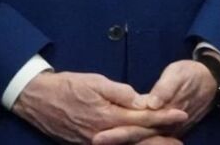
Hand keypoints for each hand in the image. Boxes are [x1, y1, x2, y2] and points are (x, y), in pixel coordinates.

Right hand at [11, 71, 185, 142]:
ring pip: (126, 144)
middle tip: (180, 135)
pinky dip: (128, 143)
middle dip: (160, 136)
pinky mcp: (85, 143)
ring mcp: (94, 141)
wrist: (38, 99)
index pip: (142, 119)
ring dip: (146, 142)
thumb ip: (121, 92)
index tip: (181, 114)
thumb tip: (142, 100)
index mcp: (108, 117)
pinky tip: (139, 140)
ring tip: (167, 141)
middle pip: (137, 137)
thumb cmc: (68, 86)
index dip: (163, 117)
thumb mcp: (96, 82)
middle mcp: (103, 134)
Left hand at [92, 60, 216, 143]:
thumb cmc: (191, 75)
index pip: (138, 127)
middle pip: (137, 138)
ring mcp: (168, 131)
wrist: (211, 81)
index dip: (119, 132)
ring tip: (100, 140)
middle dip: (115, 139)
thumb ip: (165, 89)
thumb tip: (151, 103)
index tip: (99, 136)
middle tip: (94, 140)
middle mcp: (167, 128)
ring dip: (122, 141)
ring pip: (142, 141)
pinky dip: (133, 139)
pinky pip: (147, 138)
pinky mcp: (167, 130)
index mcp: (166, 113)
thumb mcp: (178, 75)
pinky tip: (116, 138)